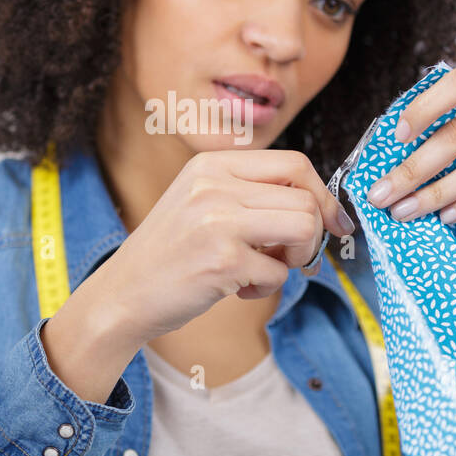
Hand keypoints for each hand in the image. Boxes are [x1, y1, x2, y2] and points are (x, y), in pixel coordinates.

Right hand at [89, 150, 354, 343]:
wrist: (122, 294)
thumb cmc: (170, 254)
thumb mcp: (201, 202)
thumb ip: (250, 195)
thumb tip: (320, 209)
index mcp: (212, 164)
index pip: (294, 162)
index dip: (323, 194)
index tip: (333, 222)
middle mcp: (214, 184)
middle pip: (306, 197)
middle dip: (313, 235)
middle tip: (291, 257)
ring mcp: (218, 220)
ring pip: (304, 228)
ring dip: (296, 258)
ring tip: (265, 269)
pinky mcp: (223, 260)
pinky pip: (279, 273)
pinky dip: (267, 287)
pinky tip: (238, 289)